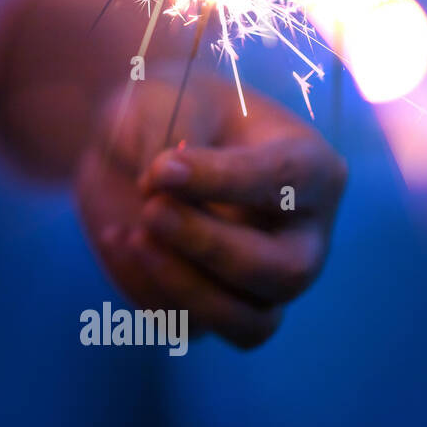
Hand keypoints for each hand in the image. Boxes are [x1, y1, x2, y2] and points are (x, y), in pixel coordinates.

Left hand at [76, 76, 345, 348]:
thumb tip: (159, 182)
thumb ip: (167, 134)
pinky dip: (145, 288)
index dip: (223, 179)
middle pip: (285, 272)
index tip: (162, 167)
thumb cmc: (163, 111)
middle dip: (211, 246)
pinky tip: (117, 236)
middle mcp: (301, 236)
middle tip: (151, 209)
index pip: (289, 181)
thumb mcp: (160, 100)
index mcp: (309, 169)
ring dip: (185, 288)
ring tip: (132, 234)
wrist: (129, 146)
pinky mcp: (211, 309)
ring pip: (250, 324)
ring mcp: (261, 282)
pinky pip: (189, 326)